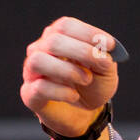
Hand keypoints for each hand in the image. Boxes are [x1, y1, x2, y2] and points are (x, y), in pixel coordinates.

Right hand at [20, 17, 119, 137]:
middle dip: (82, 52)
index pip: (66, 26)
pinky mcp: (29, 93)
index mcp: (58, 37)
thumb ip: (104, 57)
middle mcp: (40, 50)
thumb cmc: (92, 84)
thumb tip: (102, 52)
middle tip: (101, 64)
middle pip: (53, 41)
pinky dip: (62, 92)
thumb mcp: (106, 69)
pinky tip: (74, 95)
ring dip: (68, 70)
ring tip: (85, 79)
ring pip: (38, 61)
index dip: (89, 34)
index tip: (110, 45)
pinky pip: (39, 88)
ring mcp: (31, 72)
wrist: (84, 114)